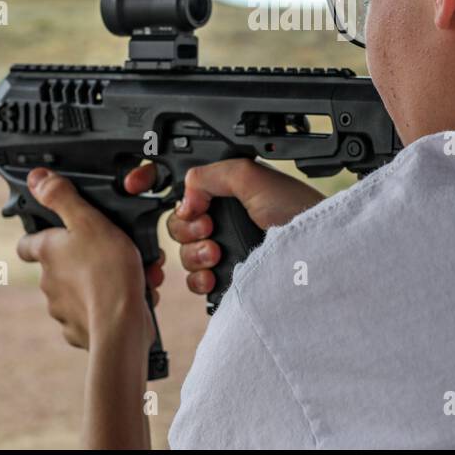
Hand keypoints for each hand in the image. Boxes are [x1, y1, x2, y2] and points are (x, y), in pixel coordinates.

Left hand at [15, 168, 164, 354]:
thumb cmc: (108, 271)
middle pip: (61, 266)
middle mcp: (48, 281)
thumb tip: (37, 178)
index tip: (54, 233)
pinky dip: (106, 307)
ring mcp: (61, 308)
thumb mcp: (89, 221)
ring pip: (80, 290)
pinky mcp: (79, 330)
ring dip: (101, 282)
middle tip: (114, 254)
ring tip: (131, 276)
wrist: (120, 324)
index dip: (38, 235)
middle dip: (86, 259)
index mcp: (47, 252)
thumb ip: (62, 197)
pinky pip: (91, 314)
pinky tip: (129, 298)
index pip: (27, 243)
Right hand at [125, 158, 323, 296]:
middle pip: (176, 222)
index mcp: (228, 191)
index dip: (153, 182)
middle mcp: (224, 220)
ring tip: (218, 252)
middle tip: (208, 226)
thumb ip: (212, 172)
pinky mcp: (227, 282)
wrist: (318, 258)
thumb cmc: (299, 213)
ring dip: (194, 253)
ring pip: (183, 254)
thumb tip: (186, 190)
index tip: (136, 185)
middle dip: (187, 225)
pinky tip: (215, 274)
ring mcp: (225, 252)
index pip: (182, 186)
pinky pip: (195, 282)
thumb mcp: (253, 176)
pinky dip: (199, 279)